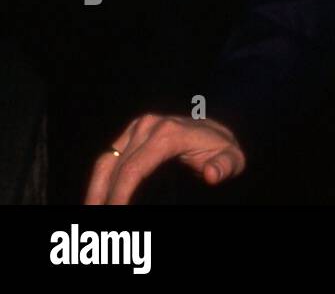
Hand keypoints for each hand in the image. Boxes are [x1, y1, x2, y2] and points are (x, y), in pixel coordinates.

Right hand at [85, 115, 245, 204]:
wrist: (215, 131)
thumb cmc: (221, 150)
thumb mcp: (231, 159)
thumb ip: (224, 167)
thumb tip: (211, 174)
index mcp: (169, 133)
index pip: (134, 168)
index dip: (120, 194)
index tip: (114, 214)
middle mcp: (149, 126)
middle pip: (116, 167)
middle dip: (103, 197)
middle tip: (96, 220)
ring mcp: (138, 128)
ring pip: (106, 161)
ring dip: (95, 190)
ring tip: (91, 212)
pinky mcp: (131, 133)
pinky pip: (109, 158)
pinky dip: (99, 180)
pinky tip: (97, 200)